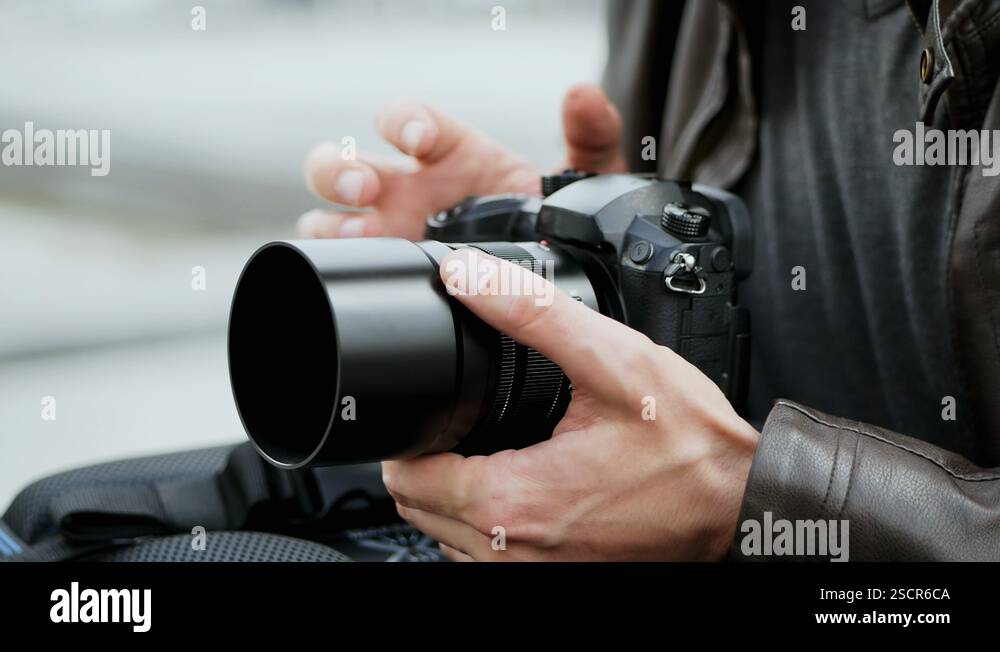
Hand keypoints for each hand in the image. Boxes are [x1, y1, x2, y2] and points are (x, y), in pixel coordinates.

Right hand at [298, 83, 626, 239]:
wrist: (554, 271)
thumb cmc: (556, 216)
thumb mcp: (583, 178)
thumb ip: (589, 134)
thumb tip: (583, 95)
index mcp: (449, 154)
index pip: (410, 121)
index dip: (404, 121)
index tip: (417, 137)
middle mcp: (410, 188)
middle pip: (345, 163)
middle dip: (342, 170)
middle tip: (365, 188)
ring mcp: (391, 231)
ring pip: (328, 214)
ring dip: (332, 220)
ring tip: (364, 234)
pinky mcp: (387, 268)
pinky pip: (342, 262)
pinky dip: (338, 262)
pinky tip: (361, 272)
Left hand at [382, 250, 759, 560]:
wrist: (740, 505)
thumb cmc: (691, 447)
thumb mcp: (616, 363)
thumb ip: (534, 315)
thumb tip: (470, 278)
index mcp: (514, 502)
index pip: (406, 477)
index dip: (411, 434)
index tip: (438, 408)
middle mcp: (513, 554)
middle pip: (419, 509)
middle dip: (428, 460)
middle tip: (462, 421)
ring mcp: (531, 577)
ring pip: (446, 537)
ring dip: (453, 494)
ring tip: (491, 449)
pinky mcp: (552, 582)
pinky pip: (484, 556)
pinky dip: (487, 522)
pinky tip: (520, 484)